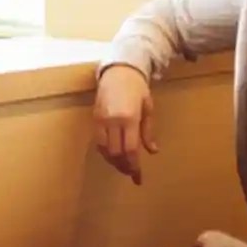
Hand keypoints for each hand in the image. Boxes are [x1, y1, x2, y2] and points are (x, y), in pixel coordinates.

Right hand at [93, 64, 157, 184]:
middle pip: (116, 153)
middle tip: (132, 173)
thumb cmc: (137, 87)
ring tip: (123, 166)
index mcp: (129, 118)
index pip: (130, 150)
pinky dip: (105, 151)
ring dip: (113, 161)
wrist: (118, 70)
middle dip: (124, 166)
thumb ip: (148, 131)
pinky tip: (113, 154)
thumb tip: (152, 151)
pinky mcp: (94, 117)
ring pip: (104, 149)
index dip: (134, 166)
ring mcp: (101, 119)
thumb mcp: (148, 108)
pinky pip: (98, 141)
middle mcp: (113, 120)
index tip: (138, 177)